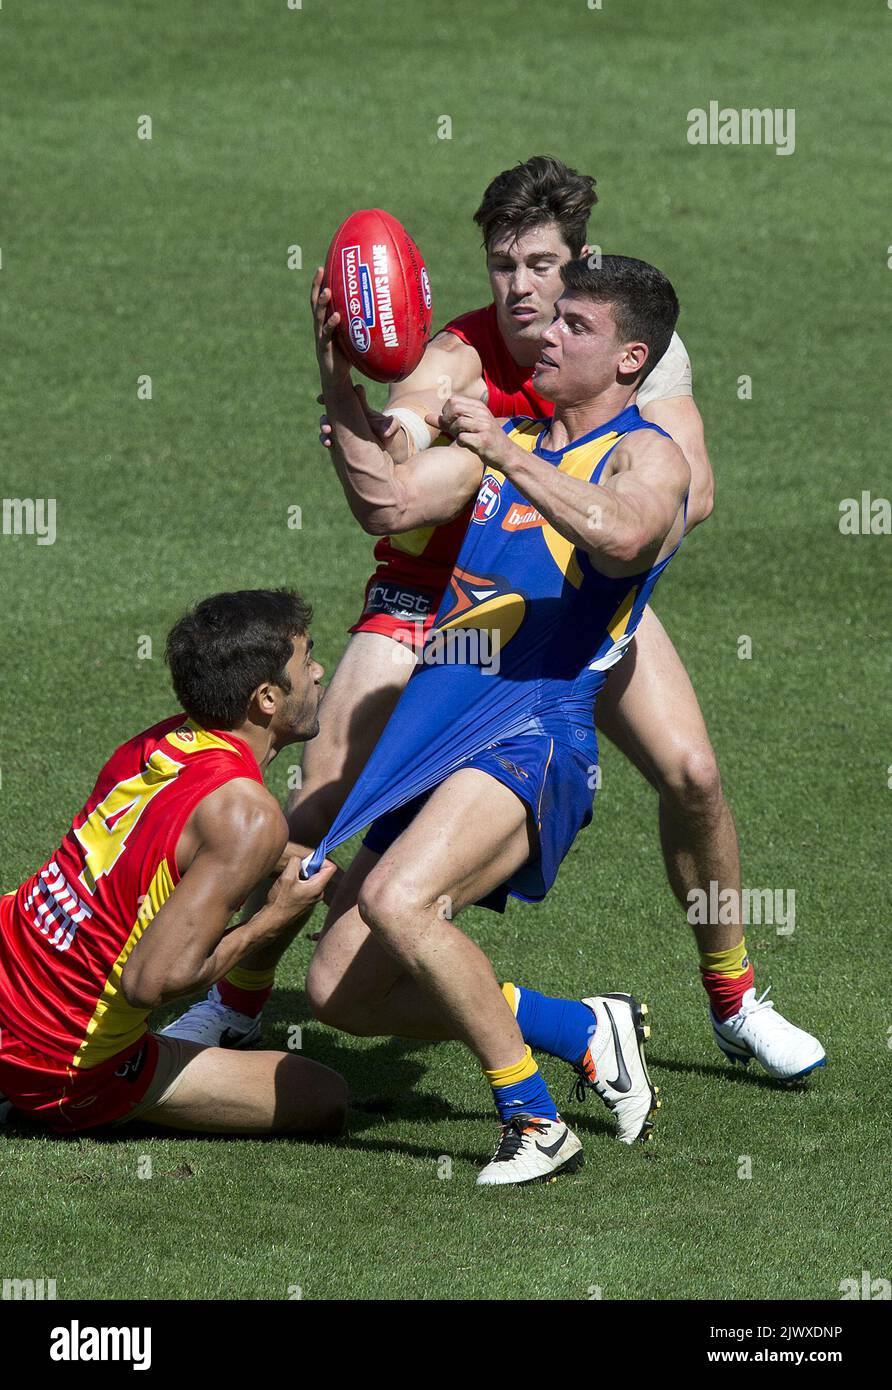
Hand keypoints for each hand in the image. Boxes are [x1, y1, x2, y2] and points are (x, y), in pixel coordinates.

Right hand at [265, 855, 336, 926]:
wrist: (273, 920)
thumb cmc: (280, 901)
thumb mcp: (286, 877)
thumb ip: (295, 863)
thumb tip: (300, 858)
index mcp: (318, 887)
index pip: (331, 867)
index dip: (320, 859)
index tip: (307, 860)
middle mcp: (319, 893)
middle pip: (322, 872)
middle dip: (310, 866)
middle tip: (296, 869)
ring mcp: (314, 898)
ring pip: (314, 878)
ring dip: (304, 874)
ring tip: (291, 878)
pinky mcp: (307, 900)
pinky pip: (308, 885)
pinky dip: (301, 881)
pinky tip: (290, 886)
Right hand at [311, 266, 351, 388]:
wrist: (336, 379)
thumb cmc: (346, 356)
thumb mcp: (352, 336)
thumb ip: (358, 323)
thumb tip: (380, 309)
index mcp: (324, 322)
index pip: (319, 299)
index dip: (319, 283)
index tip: (322, 266)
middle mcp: (320, 327)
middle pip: (315, 303)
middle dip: (316, 286)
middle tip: (320, 270)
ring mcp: (321, 337)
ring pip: (318, 316)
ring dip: (322, 303)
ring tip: (328, 291)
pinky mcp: (325, 348)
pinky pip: (327, 334)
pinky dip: (331, 324)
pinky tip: (337, 316)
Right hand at [316, 387, 400, 450]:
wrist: (381, 447)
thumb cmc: (385, 432)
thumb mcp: (391, 428)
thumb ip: (392, 425)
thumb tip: (388, 428)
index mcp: (358, 405)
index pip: (348, 392)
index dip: (343, 388)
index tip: (346, 387)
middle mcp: (346, 414)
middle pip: (332, 404)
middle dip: (326, 402)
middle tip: (321, 400)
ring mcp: (340, 426)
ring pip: (326, 421)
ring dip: (324, 423)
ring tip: (327, 429)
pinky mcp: (337, 438)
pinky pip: (327, 436)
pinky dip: (325, 438)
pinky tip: (329, 443)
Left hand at [425, 395, 507, 467]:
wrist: (506, 454)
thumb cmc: (484, 439)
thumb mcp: (466, 427)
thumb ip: (446, 422)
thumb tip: (426, 417)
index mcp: (478, 406)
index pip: (453, 400)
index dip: (446, 412)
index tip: (451, 422)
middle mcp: (482, 413)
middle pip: (454, 408)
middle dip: (449, 421)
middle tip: (454, 431)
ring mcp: (484, 426)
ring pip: (458, 423)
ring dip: (455, 433)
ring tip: (462, 438)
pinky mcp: (484, 440)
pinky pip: (463, 438)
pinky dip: (462, 443)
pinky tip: (468, 445)